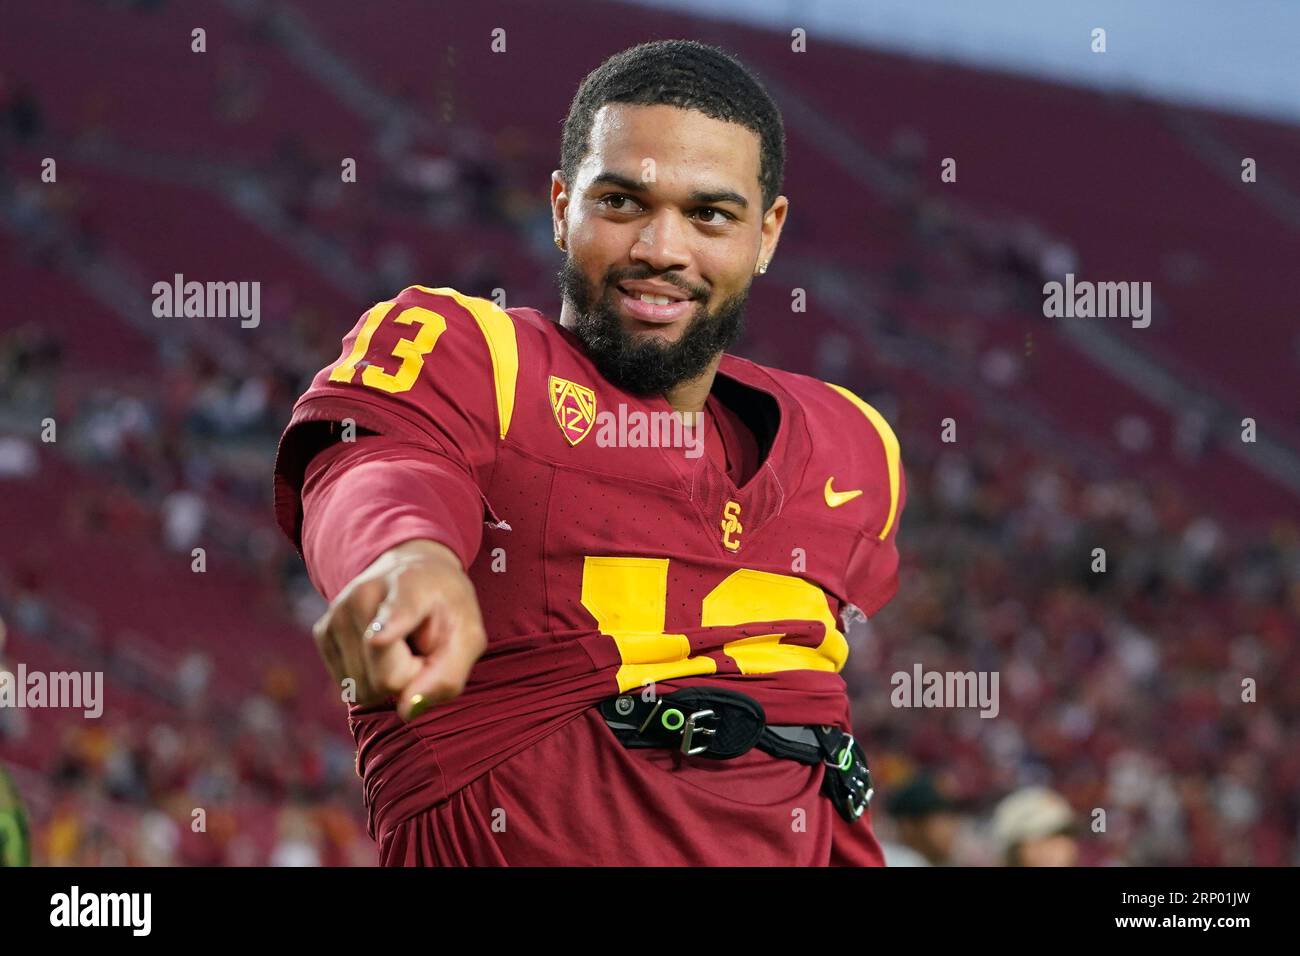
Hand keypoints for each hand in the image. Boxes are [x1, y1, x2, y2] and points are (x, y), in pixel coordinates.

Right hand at [311, 539, 486, 719]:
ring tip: (402, 647)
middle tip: (421, 648)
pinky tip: (382, 650)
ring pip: (363, 689)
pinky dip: (370, 678)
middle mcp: (365, 596)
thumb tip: (406, 710)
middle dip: (411, 677)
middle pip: (385, 679)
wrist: (412, 570)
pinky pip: (349, 687)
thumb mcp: (467, 636)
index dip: (388, 629)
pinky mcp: (322, 632)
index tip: (378, 638)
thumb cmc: (445, 608)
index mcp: (411, 586)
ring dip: (389, 680)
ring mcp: (337, 613)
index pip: (397, 613)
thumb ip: (447, 676)